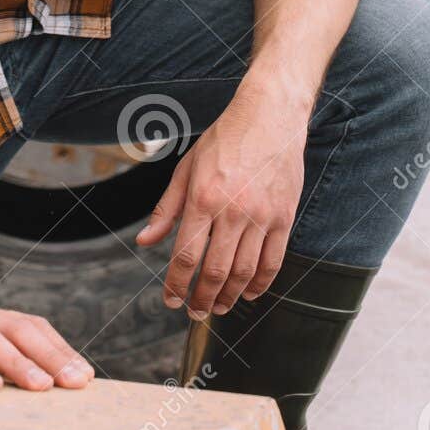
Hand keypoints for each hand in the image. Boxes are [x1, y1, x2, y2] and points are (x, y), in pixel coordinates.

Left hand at [136, 83, 307, 316]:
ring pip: (245, 272)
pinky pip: (273, 261)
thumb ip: (166, 209)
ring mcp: (262, 215)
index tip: (171, 300)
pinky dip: (261, 284)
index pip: (186, 254)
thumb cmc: (224, 140)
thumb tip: (145, 241)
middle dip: (202, 299)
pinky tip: (249, 293)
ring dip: (229, 297)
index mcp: (203, 197)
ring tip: (218, 306)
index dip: (177, 284)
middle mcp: (232, 210)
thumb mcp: (186, 167)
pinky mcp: (284, 217)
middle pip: (215, 271)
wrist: (269, 117)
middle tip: (195, 312)